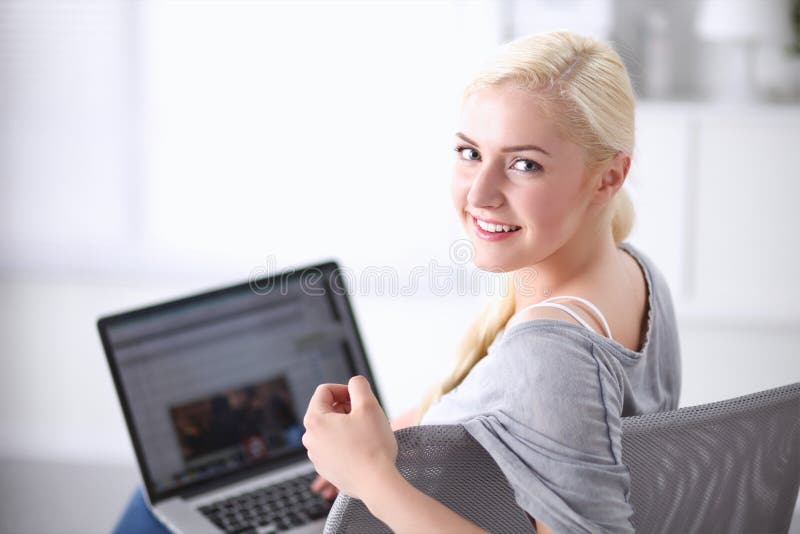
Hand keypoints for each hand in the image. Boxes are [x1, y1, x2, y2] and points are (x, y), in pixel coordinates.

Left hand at [301, 375, 397, 501]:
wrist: (377, 483)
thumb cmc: (372, 445)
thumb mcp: (368, 405)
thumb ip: (359, 385)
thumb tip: (354, 383)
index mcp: (314, 420)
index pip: (324, 391)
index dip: (345, 389)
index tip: (360, 398)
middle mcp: (310, 438)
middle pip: (326, 410)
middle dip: (346, 408)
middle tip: (365, 415)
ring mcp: (316, 456)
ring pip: (330, 429)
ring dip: (346, 425)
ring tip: (365, 433)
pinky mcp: (326, 469)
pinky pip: (334, 447)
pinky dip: (346, 442)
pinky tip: (362, 449)